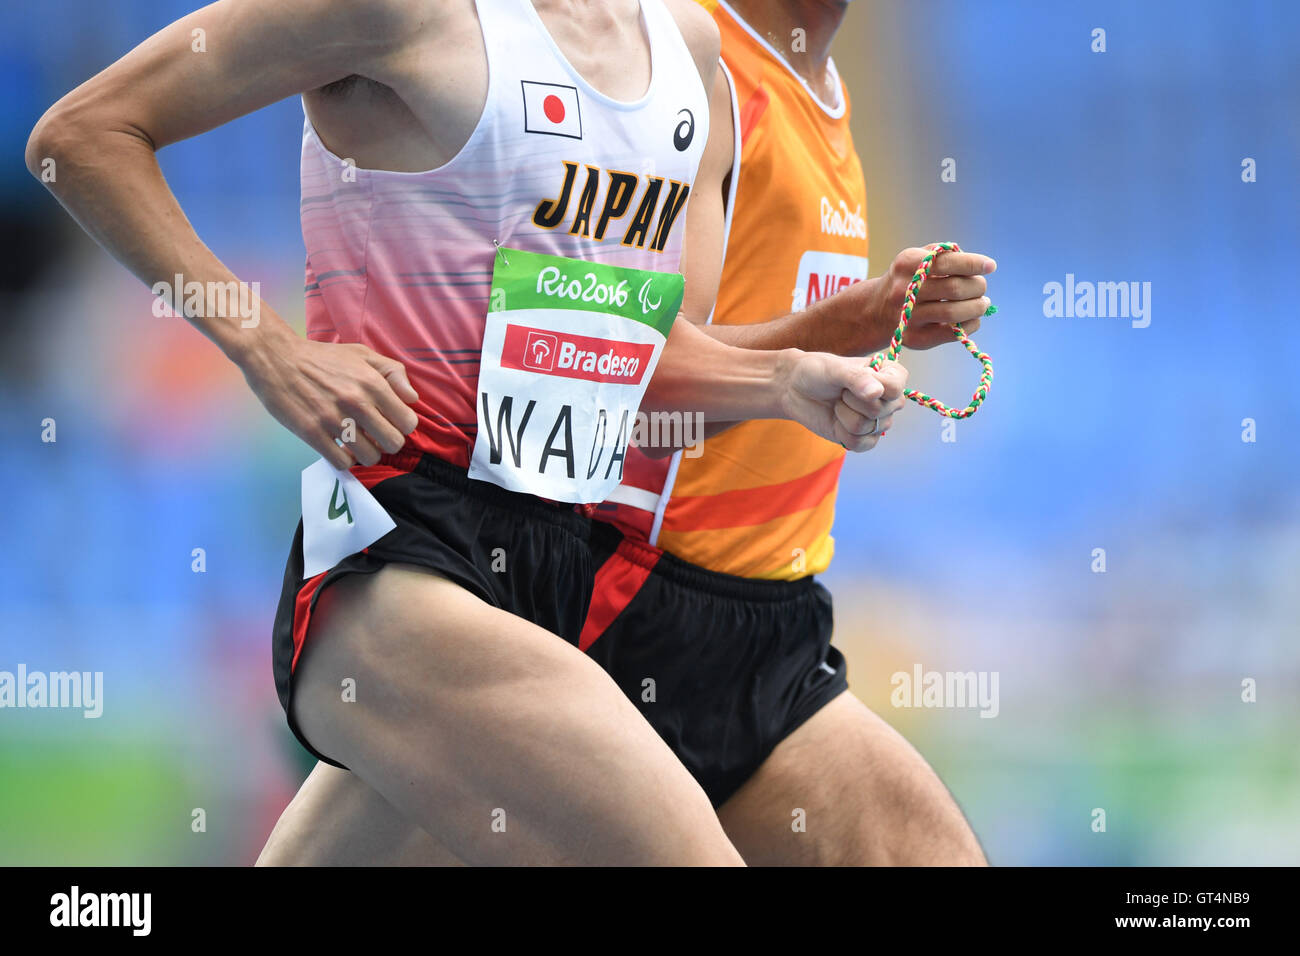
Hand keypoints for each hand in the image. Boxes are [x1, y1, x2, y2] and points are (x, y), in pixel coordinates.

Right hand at [239, 329, 419, 468]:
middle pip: (393, 444)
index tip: (388, 422)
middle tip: (373, 436)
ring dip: (365, 454)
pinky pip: (342, 462)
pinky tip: (338, 447)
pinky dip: (344, 459)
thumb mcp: (362, 354)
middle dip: (386, 443)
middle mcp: (357, 403)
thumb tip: (411, 398)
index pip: (408, 423)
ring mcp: (334, 420)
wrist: (276, 357)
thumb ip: (393, 373)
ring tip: (356, 443)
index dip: (401, 426)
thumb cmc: (323, 357)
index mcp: (373, 383)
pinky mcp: (312, 433)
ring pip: (370, 458)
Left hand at [778, 351, 907, 450]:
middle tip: (841, 392)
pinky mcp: (865, 438)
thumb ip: (856, 379)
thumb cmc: (818, 372)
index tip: (851, 380)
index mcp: (891, 374)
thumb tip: (876, 393)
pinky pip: (861, 444)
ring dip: (843, 416)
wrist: (796, 389)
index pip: (895, 388)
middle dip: (851, 402)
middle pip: (880, 412)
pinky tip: (837, 421)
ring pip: (866, 428)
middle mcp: (890, 399)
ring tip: (838, 404)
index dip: (871, 388)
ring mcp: (878, 420)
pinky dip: (842, 434)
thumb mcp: (835, 369)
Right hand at [853, 246, 996, 351]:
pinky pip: (951, 333)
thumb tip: (980, 265)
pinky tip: (971, 319)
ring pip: (954, 313)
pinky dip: (970, 325)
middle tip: (981, 288)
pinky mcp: (915, 338)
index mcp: (907, 263)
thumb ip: (945, 254)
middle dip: (977, 287)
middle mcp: (904, 290)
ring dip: (977, 307)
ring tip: (982, 303)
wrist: (876, 310)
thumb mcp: (917, 257)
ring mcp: (908, 316)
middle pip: (954, 288)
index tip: (990, 266)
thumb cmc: (908, 279)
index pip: (948, 262)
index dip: (974, 264)